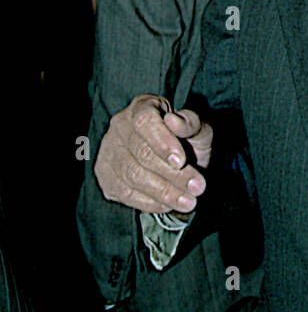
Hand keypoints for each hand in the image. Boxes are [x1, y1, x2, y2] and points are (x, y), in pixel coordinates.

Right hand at [93, 95, 211, 213]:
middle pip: (142, 153)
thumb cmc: (186, 140)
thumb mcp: (197, 129)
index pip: (145, 122)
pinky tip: (168, 205)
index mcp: (142, 107)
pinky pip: (125, 193)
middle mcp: (120, 125)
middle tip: (197, 188)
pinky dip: (149, 202)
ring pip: (133, 176)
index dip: (162, 142)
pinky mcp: (105, 175)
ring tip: (188, 202)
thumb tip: (174, 121)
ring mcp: (109, 150)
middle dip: (173, 175)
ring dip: (164, 193)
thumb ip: (191, 124)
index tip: (181, 161)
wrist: (174, 160)